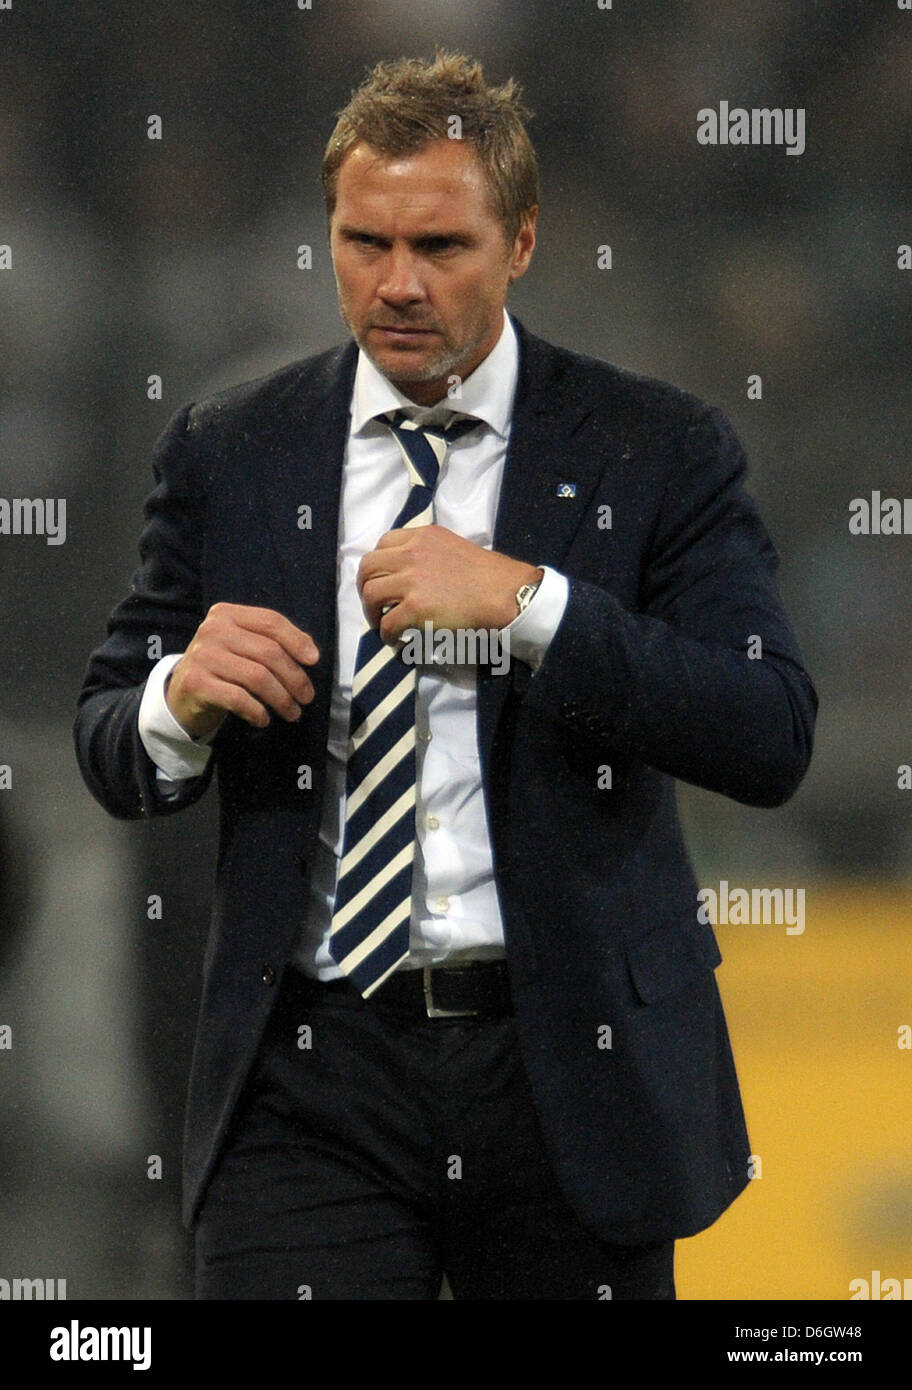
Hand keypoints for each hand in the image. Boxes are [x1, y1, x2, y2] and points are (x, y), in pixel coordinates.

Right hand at [166, 603, 318, 737]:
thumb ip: (271, 642)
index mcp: (226, 614)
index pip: (270, 621)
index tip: (314, 660)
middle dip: (295, 678)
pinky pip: (238, 698)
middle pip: (268, 652)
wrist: (182, 693)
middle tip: (307, 697)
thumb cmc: (223, 668)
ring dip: (281, 699)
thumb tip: (310, 652)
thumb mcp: (243, 646)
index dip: (297, 640)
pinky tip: (264, 719)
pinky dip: (257, 711)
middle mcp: (212, 630)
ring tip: (292, 712)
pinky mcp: (195, 682)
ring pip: (257, 677)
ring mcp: (202, 655)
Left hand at [358, 525, 541, 641]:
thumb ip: (430, 552)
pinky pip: (387, 623)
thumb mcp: (454, 546)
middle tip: (374, 603)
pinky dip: (386, 634)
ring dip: (371, 611)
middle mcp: (412, 554)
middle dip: (365, 586)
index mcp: (422, 537)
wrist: (506, 593)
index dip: (377, 563)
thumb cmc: (489, 574)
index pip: (383, 542)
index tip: (382, 578)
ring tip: (380, 623)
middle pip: (368, 566)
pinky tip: (394, 640)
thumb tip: (415, 573)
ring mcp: (412, 580)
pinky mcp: (416, 608)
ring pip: (370, 594)